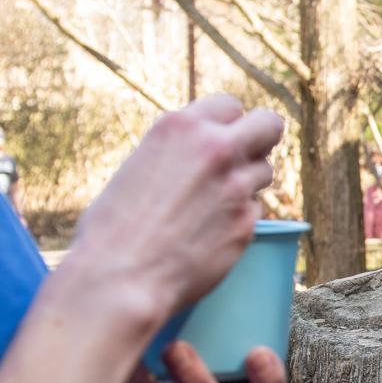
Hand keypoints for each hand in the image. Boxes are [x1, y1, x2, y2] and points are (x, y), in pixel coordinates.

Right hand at [63, 95, 283, 328]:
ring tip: (214, 202)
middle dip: (260, 138)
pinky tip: (210, 232)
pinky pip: (255, 209)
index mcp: (181, 127)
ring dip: (248, 181)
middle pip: (268, 124)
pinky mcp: (247, 222)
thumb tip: (200, 152)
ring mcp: (236, 186)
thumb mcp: (139, 166)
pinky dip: (240, 217)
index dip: (226, 123)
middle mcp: (216, 149)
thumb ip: (178, 152)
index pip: (230, 105)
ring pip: (265, 170)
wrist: (119, 278)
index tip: (220, 138)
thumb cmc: (112, 227)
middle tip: (244, 157)